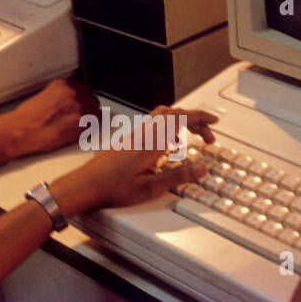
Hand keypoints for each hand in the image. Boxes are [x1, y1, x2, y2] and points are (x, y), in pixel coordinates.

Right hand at [1, 78, 100, 158]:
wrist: (20, 131)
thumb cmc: (26, 119)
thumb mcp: (44, 97)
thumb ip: (61, 97)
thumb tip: (71, 104)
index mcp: (63, 85)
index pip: (86, 89)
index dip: (84, 100)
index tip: (83, 106)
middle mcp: (73, 93)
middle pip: (93, 101)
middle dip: (89, 111)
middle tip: (78, 121)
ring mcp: (79, 107)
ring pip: (97, 115)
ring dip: (90, 123)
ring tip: (75, 129)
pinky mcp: (81, 124)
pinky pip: (94, 128)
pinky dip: (88, 133)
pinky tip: (75, 135)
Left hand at [54, 107, 218, 215]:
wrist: (86, 185)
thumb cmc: (113, 187)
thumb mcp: (151, 187)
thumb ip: (178, 176)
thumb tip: (201, 168)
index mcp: (151, 142)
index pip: (181, 119)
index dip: (200, 117)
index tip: (214, 122)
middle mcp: (143, 134)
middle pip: (173, 114)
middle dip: (194, 120)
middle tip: (208, 135)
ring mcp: (134, 135)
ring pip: (162, 117)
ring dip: (180, 123)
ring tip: (191, 139)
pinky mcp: (128, 140)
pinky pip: (152, 126)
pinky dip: (167, 129)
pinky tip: (168, 147)